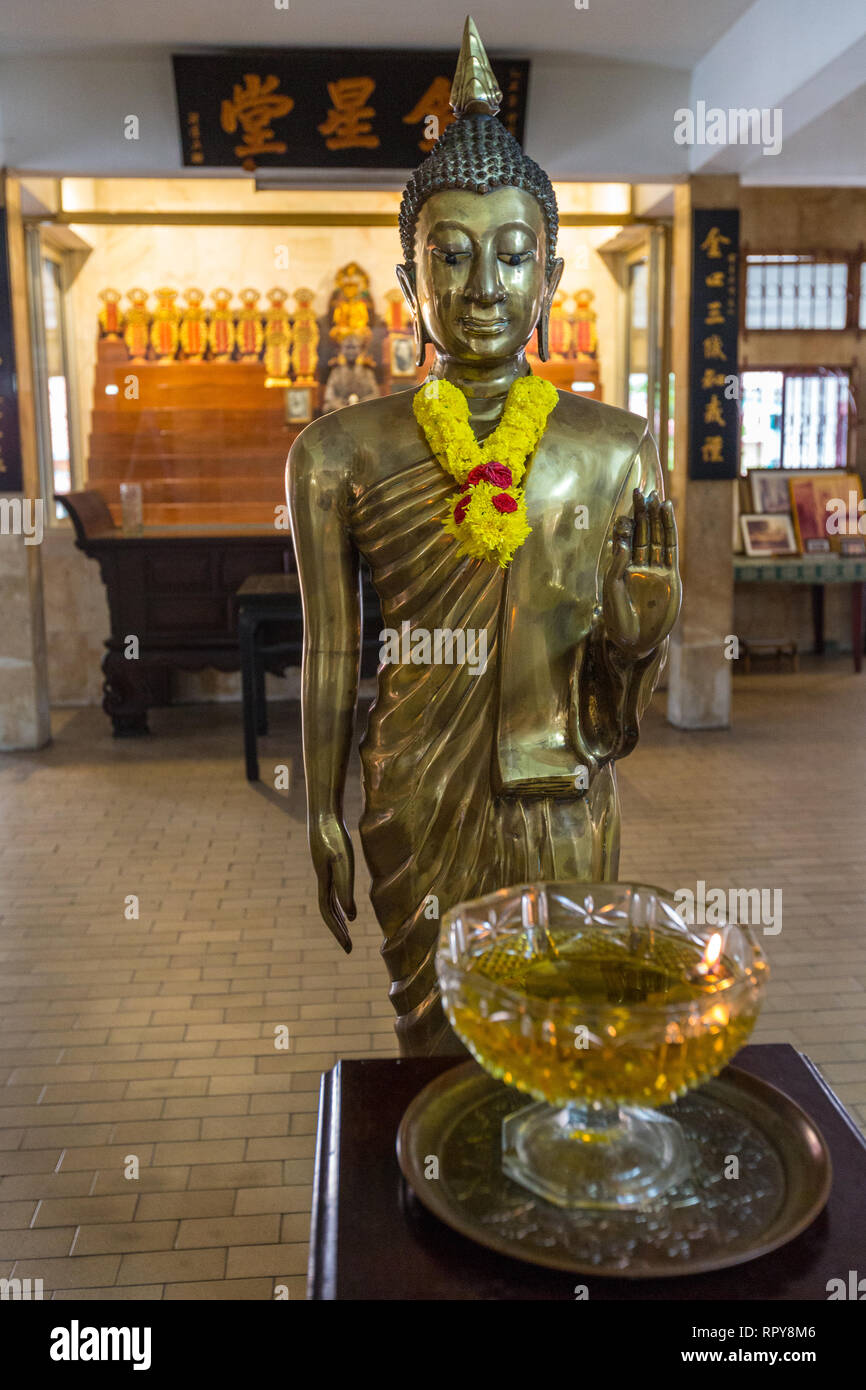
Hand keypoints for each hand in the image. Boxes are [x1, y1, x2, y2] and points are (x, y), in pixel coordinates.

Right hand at [309, 812, 355, 952]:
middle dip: (338, 930)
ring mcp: (323, 871)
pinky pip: (332, 889)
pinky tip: (347, 907)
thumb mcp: (344, 862)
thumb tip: (351, 916)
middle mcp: (321, 879)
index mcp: (324, 881)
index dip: (337, 931)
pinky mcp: (328, 863)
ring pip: (329, 901)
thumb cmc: (335, 834)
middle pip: (327, 911)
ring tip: (347, 931)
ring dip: (337, 918)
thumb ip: (345, 888)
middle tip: (348, 948)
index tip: (348, 948)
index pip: (328, 913)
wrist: (323, 812)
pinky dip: (339, 902)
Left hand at [603, 489, 680, 658]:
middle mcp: (639, 564)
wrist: (637, 641)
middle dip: (642, 513)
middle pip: (643, 533)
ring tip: (657, 498)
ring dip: (657, 518)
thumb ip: (616, 567)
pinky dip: (669, 531)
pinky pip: (670, 549)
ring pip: (657, 537)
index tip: (627, 505)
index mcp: (622, 567)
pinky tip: (667, 514)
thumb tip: (622, 542)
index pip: (626, 538)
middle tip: (642, 492)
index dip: (627, 521)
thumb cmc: (618, 620)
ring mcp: (656, 569)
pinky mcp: (670, 575)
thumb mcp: (613, 591)